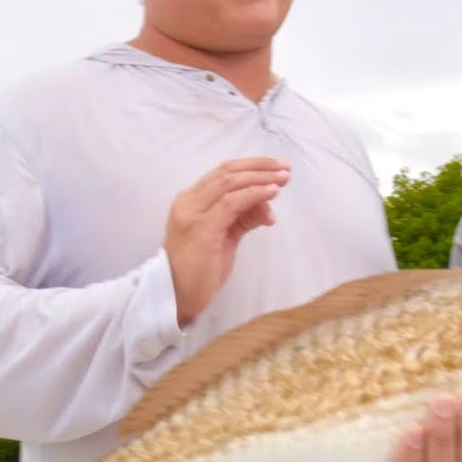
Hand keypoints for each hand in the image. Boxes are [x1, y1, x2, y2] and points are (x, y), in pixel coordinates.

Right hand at [164, 157, 289, 326]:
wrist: (176, 295)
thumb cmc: (199, 269)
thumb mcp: (224, 237)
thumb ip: (242, 218)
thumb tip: (267, 206)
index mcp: (191, 200)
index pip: (223, 172)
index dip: (252, 166)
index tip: (276, 167)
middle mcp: (188, 201)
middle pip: (227, 172)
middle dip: (260, 167)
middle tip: (285, 169)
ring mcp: (193, 213)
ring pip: (230, 182)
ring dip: (260, 178)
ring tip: (282, 179)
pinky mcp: (201, 227)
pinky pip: (231, 202)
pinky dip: (254, 194)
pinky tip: (271, 193)